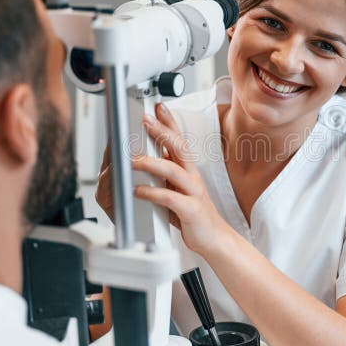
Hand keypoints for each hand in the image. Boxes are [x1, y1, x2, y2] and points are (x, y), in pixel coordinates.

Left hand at [95, 102, 231, 255]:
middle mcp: (193, 177)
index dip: (170, 122)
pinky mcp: (191, 210)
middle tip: (146, 120)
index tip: (158, 107)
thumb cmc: (192, 214)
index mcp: (188, 170)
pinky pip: (170, 198)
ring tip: (133, 160)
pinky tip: (138, 191)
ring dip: (151, 163)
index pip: (180, 140)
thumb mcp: (178, 188)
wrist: (213, 239)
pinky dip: (152, 193)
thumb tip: (144, 157)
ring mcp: (193, 192)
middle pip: (179, 148)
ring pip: (174, 171)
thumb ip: (165, 172)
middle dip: (162, 132)